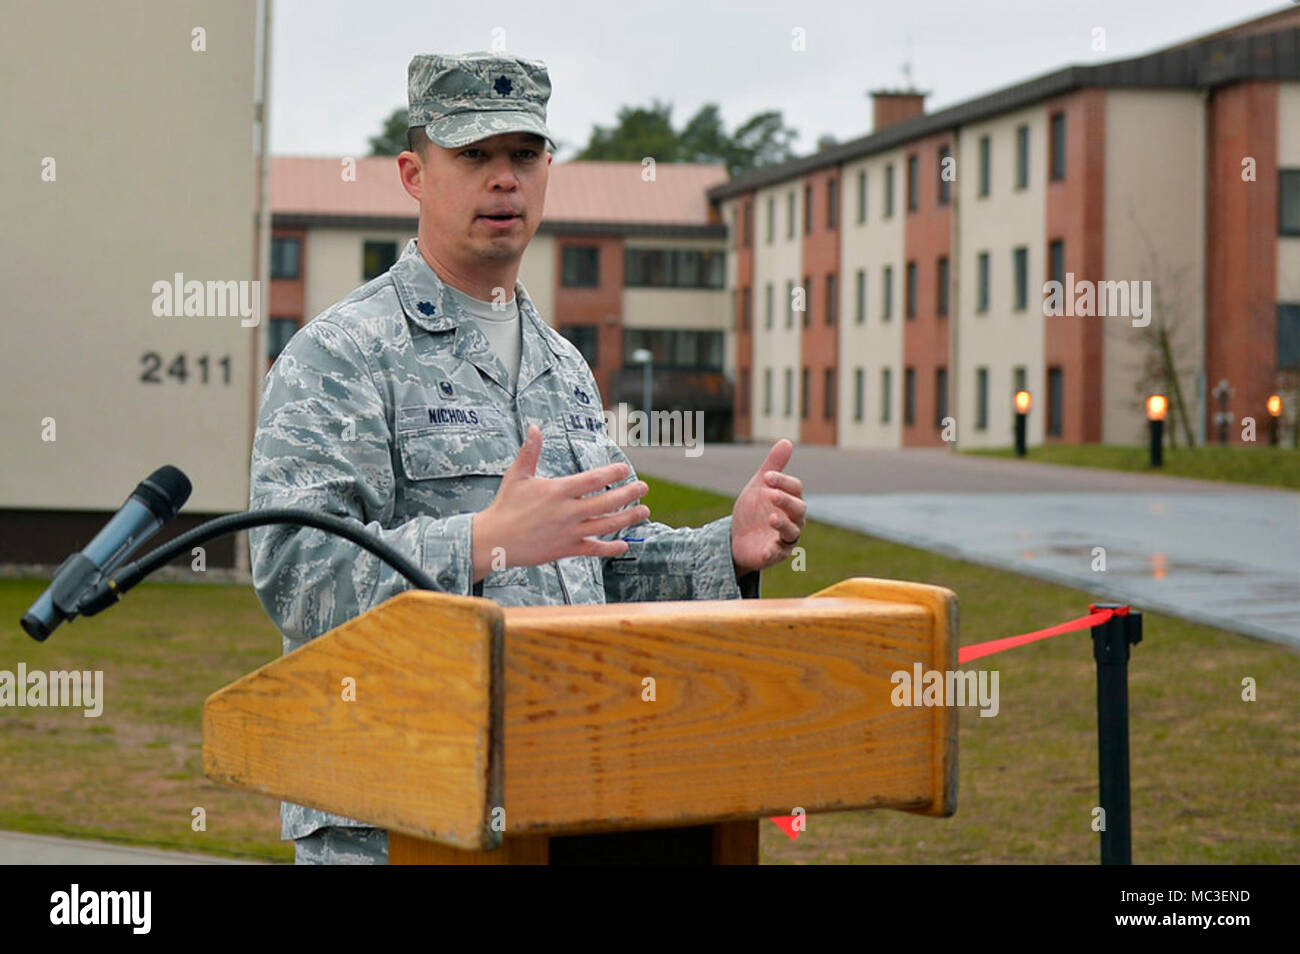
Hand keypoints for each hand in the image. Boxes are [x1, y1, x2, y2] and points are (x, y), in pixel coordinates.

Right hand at [471, 424, 648, 581]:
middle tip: (643, 488)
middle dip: (628, 494)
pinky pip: (593, 549)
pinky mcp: (566, 549)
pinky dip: (610, 548)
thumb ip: (530, 452)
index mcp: (557, 491)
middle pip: (605, 502)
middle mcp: (566, 512)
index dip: (611, 472)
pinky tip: (624, 544)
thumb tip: (534, 427)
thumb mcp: (517, 476)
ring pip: (605, 525)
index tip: (625, 469)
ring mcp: (568, 532)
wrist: (494, 540)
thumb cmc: (506, 506)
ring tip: (644, 511)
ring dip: (627, 518)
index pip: (591, 479)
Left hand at [730, 438, 805, 574]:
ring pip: (792, 532)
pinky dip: (773, 552)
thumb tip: (786, 441)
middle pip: (799, 510)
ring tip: (770, 518)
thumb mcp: (759, 486)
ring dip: (782, 524)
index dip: (782, 481)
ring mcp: (785, 539)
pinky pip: (778, 554)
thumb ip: (773, 466)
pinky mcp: (774, 555)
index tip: (766, 476)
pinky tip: (766, 549)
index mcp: (791, 501)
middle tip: (771, 494)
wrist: (736, 538)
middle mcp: (793, 520)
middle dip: (786, 501)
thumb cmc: (753, 511)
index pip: (795, 489)